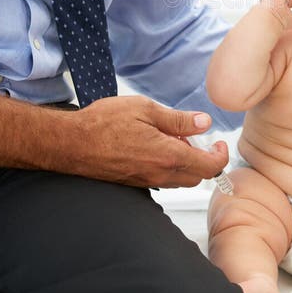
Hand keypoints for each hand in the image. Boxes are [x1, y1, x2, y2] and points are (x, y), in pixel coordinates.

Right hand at [69, 96, 228, 187]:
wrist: (71, 143)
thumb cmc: (103, 124)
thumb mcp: (146, 109)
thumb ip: (179, 119)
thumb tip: (203, 122)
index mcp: (168, 156)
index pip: (210, 166)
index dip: (221, 155)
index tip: (219, 143)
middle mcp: (159, 174)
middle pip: (198, 176)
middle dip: (204, 158)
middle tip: (195, 136)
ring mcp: (146, 181)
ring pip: (181, 180)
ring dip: (186, 163)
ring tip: (173, 138)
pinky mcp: (135, 183)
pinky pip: (163, 180)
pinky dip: (169, 166)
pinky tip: (156, 146)